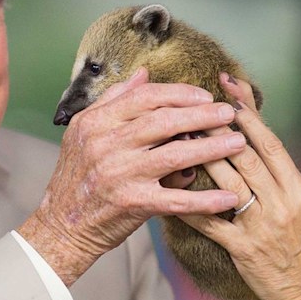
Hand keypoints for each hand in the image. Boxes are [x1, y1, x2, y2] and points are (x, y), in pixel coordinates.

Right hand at [19, 68, 245, 284]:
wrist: (62, 225)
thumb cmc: (77, 176)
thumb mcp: (84, 130)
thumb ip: (115, 100)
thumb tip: (144, 74)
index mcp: (97, 122)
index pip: (145, 97)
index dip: (179, 93)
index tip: (204, 95)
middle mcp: (108, 145)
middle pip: (164, 121)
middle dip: (202, 115)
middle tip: (228, 114)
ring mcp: (121, 175)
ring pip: (175, 155)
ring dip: (212, 148)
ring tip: (238, 143)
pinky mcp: (133, 204)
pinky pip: (176, 200)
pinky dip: (205, 200)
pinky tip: (228, 197)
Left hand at [180, 77, 300, 299]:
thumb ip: (293, 180)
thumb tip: (272, 151)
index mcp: (299, 190)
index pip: (272, 145)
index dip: (250, 116)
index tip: (231, 91)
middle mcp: (282, 204)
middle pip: (246, 156)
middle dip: (219, 128)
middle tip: (195, 105)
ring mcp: (262, 226)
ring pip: (227, 182)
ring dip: (201, 157)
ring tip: (179, 136)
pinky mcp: (243, 250)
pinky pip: (211, 223)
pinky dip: (190, 205)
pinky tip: (171, 188)